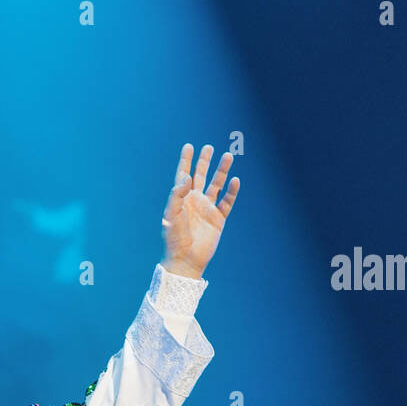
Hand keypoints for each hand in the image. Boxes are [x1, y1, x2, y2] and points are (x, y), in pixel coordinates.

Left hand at [160, 143, 239, 278]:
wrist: (185, 259)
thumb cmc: (174, 238)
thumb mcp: (171, 214)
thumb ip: (177, 194)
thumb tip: (187, 176)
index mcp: (181, 199)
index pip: (183, 175)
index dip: (186, 161)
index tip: (189, 146)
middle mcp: (194, 201)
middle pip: (200, 176)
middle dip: (204, 162)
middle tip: (208, 148)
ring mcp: (207, 209)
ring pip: (216, 185)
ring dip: (222, 171)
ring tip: (228, 156)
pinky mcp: (218, 219)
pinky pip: (227, 202)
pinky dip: (232, 191)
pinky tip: (235, 180)